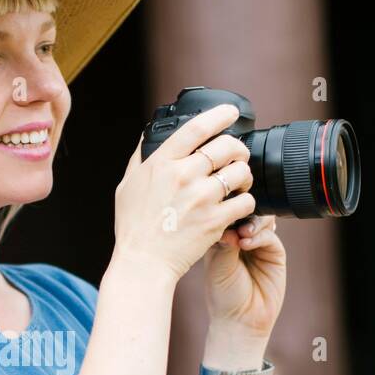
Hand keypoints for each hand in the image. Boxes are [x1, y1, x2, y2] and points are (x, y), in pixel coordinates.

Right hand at [114, 103, 257, 285]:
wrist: (143, 262)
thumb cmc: (133, 227)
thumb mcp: (127, 185)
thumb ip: (140, 158)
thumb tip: (146, 134)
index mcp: (162, 163)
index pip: (196, 128)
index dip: (219, 115)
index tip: (231, 112)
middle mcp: (183, 175)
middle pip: (226, 146)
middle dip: (238, 148)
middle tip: (238, 156)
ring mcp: (201, 198)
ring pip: (240, 171)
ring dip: (245, 175)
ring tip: (240, 183)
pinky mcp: (215, 220)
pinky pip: (246, 202)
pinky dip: (247, 202)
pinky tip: (239, 206)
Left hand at [203, 212, 286, 357]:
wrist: (241, 320)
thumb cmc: (223, 295)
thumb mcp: (217, 265)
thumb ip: (224, 241)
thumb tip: (230, 218)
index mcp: (222, 238)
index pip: (226, 215)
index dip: (225, 210)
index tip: (219, 208)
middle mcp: (241, 238)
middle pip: (245, 213)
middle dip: (241, 213)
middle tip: (234, 221)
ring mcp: (259, 245)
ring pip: (260, 220)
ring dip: (252, 222)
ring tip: (242, 233)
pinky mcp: (275, 253)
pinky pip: (270, 236)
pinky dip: (260, 235)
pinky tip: (247, 242)